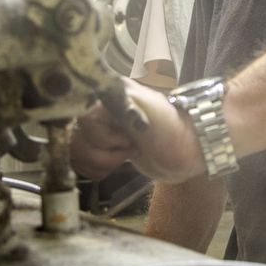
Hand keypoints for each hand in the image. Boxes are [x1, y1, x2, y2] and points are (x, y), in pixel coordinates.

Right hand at [72, 78, 205, 183]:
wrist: (188, 151)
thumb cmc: (172, 128)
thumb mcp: (147, 110)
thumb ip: (118, 104)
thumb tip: (93, 108)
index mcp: (108, 95)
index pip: (83, 120)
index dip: (101, 137)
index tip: (124, 140)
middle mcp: (99, 110)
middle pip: (76, 139)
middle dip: (104, 153)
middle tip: (130, 147)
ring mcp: (100, 130)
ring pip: (77, 153)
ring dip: (103, 162)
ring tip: (128, 155)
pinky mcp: (102, 149)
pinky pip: (82, 163)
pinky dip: (99, 170)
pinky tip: (120, 164)